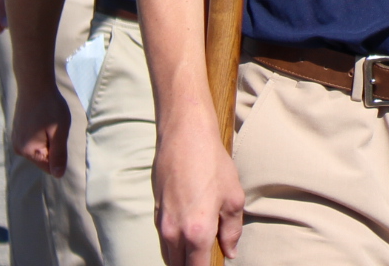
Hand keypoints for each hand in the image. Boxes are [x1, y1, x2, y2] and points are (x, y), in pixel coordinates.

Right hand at [12, 83, 73, 177]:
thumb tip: (58, 175)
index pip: (48, 167)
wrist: (34, 84)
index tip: (60, 136)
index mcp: (28, 151)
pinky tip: (43, 118)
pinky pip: (35, 140)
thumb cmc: (50, 106)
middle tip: (55, 126)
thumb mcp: (60, 131)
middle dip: (54, 146)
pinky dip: (43, 132)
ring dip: (49, 138)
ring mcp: (17, 140)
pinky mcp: (18, 132)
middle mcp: (19, 149)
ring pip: (40, 148)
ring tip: (49, 121)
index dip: (59, 155)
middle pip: (44, 158)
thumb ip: (59, 154)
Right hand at [154, 121, 244, 265]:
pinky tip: (189, 238)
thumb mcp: (233, 197)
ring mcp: (161, 224)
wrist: (184, 136)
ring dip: (182, 259)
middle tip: (208, 258)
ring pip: (169, 256)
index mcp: (197, 233)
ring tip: (200, 252)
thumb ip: (232, 231)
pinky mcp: (155, 213)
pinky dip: (175, 246)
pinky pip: (164, 241)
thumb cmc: (212, 164)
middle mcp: (174, 233)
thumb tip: (230, 251)